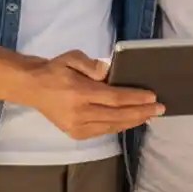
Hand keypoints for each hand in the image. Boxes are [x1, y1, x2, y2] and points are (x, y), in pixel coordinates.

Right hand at [24, 50, 163, 139]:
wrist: (32, 87)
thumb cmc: (55, 69)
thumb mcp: (71, 57)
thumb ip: (90, 64)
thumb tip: (108, 71)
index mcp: (79, 93)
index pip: (114, 98)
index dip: (135, 98)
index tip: (153, 97)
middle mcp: (79, 113)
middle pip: (117, 115)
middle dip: (141, 112)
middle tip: (160, 109)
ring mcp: (77, 127)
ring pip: (112, 126)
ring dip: (133, 121)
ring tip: (150, 115)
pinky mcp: (75, 134)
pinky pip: (103, 131)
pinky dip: (119, 126)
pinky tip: (131, 121)